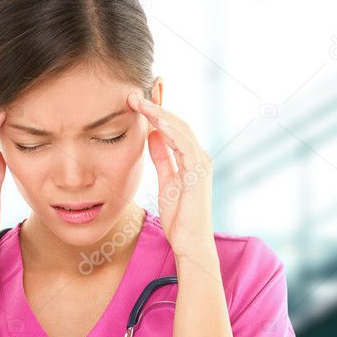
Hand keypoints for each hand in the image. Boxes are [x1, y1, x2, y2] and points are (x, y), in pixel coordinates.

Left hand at [126, 91, 214, 258]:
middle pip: (177, 123)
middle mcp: (198, 157)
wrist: (191, 243)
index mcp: (189, 159)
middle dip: (157, 105)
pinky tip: (156, 120)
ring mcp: (200, 164)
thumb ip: (162, 158)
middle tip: (135, 92)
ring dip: (160, 113)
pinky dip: (171, 130)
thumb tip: (152, 135)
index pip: (172, 127)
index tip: (138, 97)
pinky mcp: (199, 173)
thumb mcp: (166, 182)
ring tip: (139, 101)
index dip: (157, 111)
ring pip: (181, 129)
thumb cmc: (180, 218)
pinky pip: (185, 145)